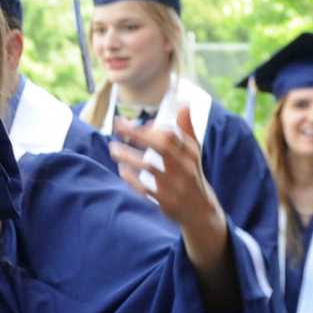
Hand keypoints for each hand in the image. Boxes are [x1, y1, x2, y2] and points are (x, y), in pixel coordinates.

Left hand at [112, 105, 219, 234]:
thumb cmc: (191, 174)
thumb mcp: (194, 152)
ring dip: (128, 156)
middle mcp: (183, 167)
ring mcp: (174, 185)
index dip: (151, 127)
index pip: (171, 135)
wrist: (199, 210)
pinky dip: (131, 178)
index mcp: (189, 153)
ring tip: (113, 149)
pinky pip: (144, 188)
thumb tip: (183, 103)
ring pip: (149, 167)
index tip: (135, 123)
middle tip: (117, 126)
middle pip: (160, 146)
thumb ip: (186, 128)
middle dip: (137, 134)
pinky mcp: (165, 201)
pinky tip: (122, 169)